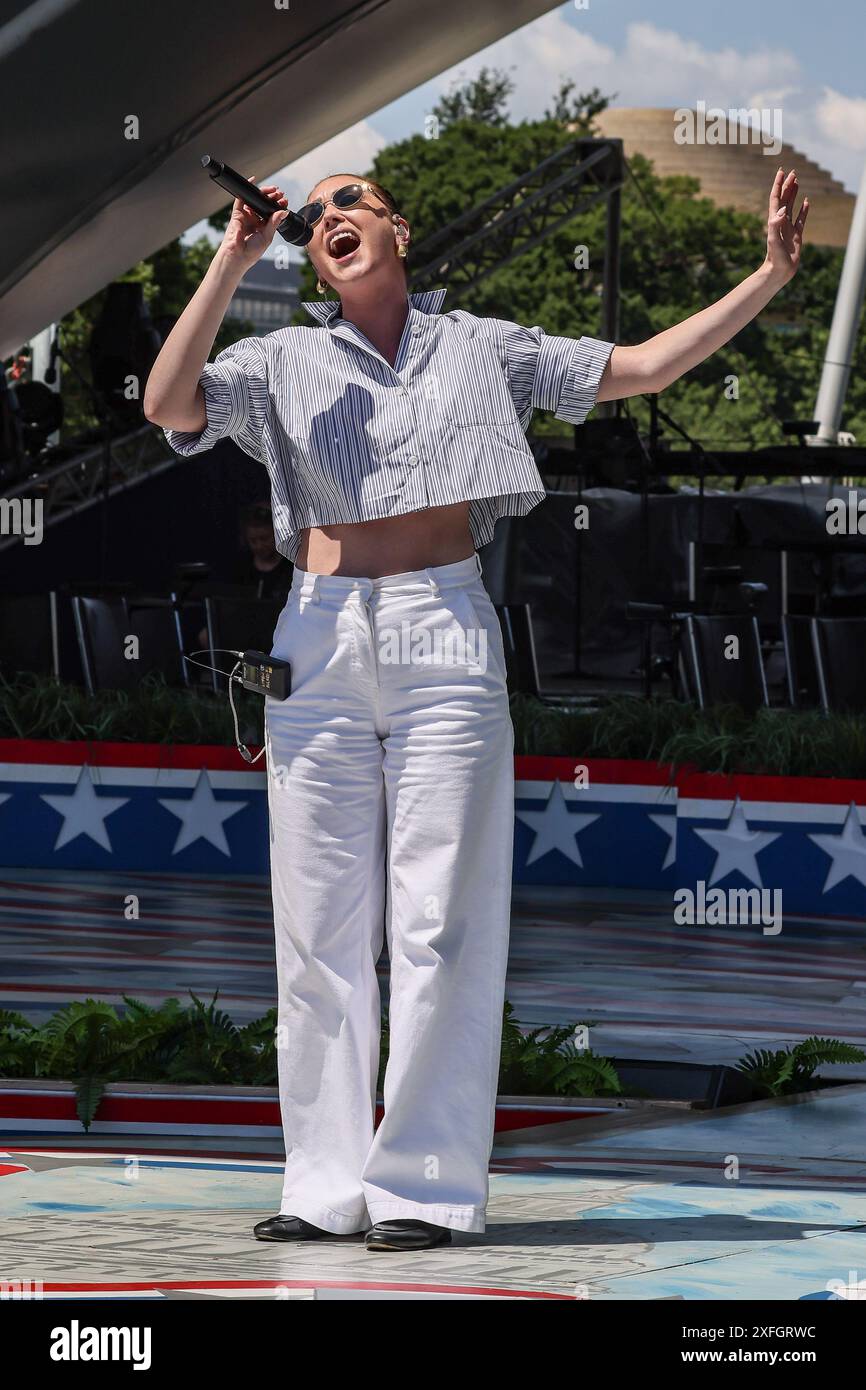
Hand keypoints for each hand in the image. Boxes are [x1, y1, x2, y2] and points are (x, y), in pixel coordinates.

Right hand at [219, 173, 288, 267]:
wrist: (237, 256)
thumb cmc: (252, 252)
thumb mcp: (267, 237)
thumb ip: (274, 223)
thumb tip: (283, 212)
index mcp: (263, 227)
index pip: (272, 213)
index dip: (279, 206)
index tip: (285, 201)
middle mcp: (255, 221)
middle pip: (264, 205)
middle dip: (273, 198)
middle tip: (280, 194)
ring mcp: (246, 216)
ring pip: (255, 200)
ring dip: (264, 193)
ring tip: (273, 190)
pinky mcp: (237, 213)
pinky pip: (241, 198)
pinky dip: (247, 189)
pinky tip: (253, 181)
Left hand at [764, 168, 808, 284]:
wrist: (778, 272)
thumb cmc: (775, 258)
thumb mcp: (773, 241)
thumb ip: (775, 225)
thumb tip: (783, 210)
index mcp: (774, 221)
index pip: (776, 199)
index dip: (778, 185)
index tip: (781, 172)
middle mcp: (781, 222)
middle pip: (784, 199)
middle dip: (787, 185)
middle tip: (793, 172)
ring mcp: (788, 228)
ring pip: (792, 206)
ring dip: (793, 194)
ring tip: (796, 181)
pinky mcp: (796, 235)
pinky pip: (801, 219)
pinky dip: (804, 209)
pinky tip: (806, 202)